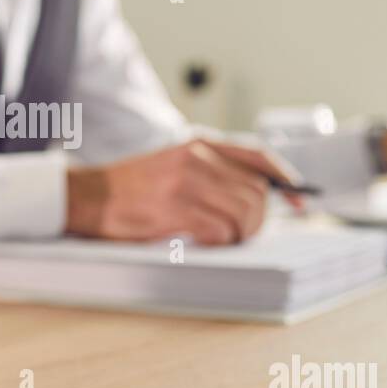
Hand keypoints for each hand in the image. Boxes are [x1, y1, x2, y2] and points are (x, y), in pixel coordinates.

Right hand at [65, 139, 304, 244]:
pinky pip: (219, 231)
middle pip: (256, 192)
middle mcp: (197, 158)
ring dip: (239, 234)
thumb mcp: (175, 164)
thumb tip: (256, 197)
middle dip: (259, 219)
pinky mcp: (175, 208)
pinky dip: (219, 243)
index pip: (259, 157)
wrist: (88, 196)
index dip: (285, 180)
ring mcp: (186, 182)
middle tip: (243, 234)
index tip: (298, 200)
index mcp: (200, 144)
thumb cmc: (133, 188)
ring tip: (220, 239)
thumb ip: (212, 172)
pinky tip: (203, 242)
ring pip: (243, 214)